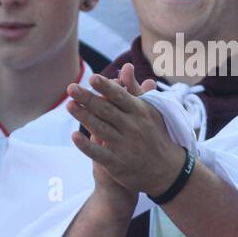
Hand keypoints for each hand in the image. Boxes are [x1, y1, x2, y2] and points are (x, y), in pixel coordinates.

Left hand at [67, 66, 155, 218]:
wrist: (168, 170)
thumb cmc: (155, 134)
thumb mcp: (149, 110)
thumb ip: (134, 89)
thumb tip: (126, 66)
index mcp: (141, 112)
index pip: (121, 96)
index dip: (106, 87)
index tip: (92, 78)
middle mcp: (133, 127)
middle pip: (107, 110)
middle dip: (88, 98)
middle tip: (71, 88)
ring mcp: (125, 146)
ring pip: (100, 128)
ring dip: (83, 117)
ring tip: (69, 105)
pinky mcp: (117, 163)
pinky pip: (99, 153)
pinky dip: (86, 145)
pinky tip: (74, 136)